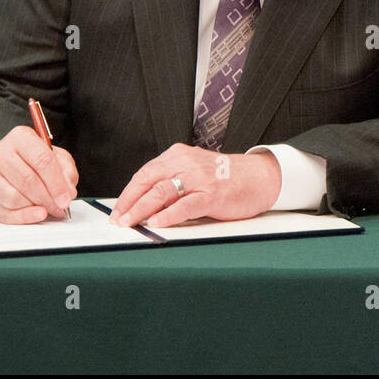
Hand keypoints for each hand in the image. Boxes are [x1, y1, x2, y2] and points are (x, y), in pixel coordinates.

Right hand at [0, 125, 78, 223]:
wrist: (8, 161)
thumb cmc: (34, 158)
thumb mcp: (56, 156)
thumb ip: (66, 171)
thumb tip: (68, 191)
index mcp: (21, 138)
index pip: (42, 160)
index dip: (57, 183)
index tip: (67, 198)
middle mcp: (2, 154)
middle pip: (28, 181)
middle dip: (48, 198)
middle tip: (61, 207)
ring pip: (14, 197)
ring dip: (35, 207)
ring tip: (49, 207)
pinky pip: (4, 211)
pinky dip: (24, 216)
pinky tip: (37, 214)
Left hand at [109, 144, 281, 228]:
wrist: (261, 177)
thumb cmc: (227, 178)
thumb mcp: (195, 171)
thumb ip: (173, 181)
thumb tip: (143, 205)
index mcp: (180, 155)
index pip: (145, 173)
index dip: (128, 193)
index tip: (117, 210)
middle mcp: (187, 162)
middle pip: (149, 182)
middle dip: (129, 203)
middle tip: (118, 220)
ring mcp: (200, 178)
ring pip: (161, 193)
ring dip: (141, 210)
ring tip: (129, 223)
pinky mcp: (212, 194)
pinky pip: (184, 205)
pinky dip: (168, 215)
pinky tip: (157, 223)